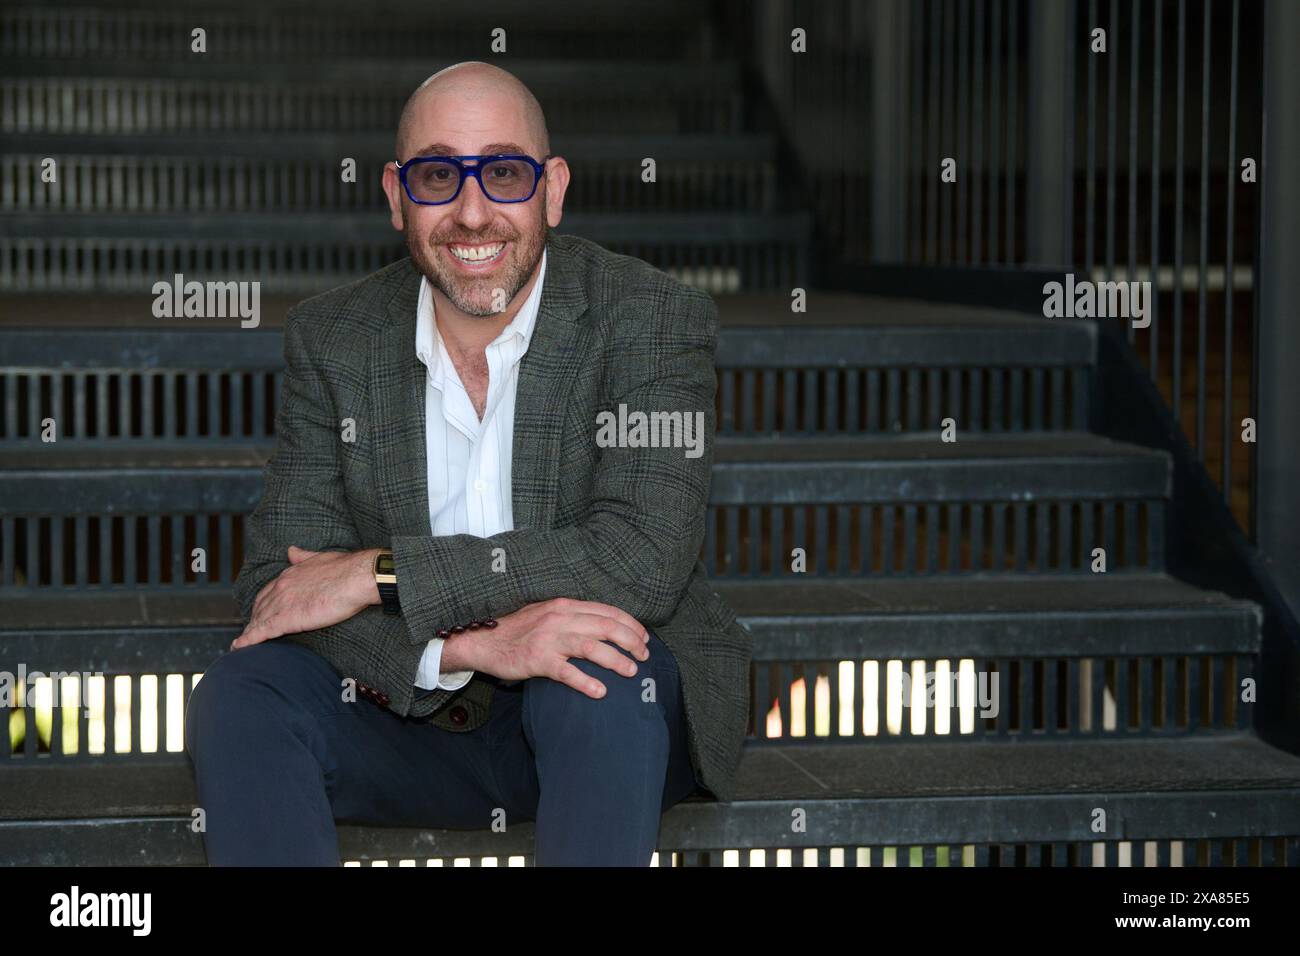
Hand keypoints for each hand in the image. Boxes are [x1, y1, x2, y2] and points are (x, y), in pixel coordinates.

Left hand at [231, 546, 379, 649]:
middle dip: (255, 617)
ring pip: (259, 619)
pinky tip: (240, 646)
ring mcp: (282, 602)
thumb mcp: (320, 557)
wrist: (357, 578)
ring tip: (242, 643)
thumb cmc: (347, 568)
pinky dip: (249, 639)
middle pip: (261, 605)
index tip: (261, 610)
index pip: (270, 590)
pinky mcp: (287, 619)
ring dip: (249, 631)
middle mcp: (281, 586)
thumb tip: (291, 551)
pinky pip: (262, 631)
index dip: (264, 601)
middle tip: (252, 630)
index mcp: (290, 573)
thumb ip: (303, 556)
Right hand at [443, 597, 649, 698]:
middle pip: (605, 627)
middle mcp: (559, 618)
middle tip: (644, 655)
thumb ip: (572, 616)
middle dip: (630, 641)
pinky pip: (566, 672)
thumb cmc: (519, 630)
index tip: (644, 637)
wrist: (484, 641)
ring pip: (591, 647)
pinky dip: (586, 681)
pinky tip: (600, 692)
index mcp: (565, 605)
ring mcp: (548, 639)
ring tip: (631, 671)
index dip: (630, 624)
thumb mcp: (548, 613)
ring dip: (616, 660)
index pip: (606, 611)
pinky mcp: (537, 660)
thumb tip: (604, 626)